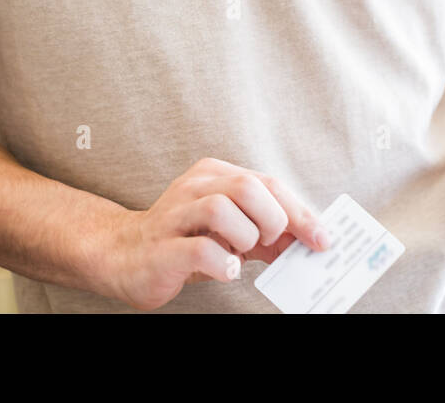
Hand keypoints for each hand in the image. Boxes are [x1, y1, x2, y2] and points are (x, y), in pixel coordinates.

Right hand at [102, 157, 329, 310]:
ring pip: (221, 209)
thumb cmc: (185, 241)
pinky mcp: (162, 247)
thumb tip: (308, 242)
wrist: (122, 256)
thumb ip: (266, 232)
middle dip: (272, 219)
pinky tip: (226, 269)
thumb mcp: (231, 231)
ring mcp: (175, 215)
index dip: (300, 212)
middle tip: (269, 242)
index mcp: (214, 175)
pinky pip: (200, 249)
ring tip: (241, 253)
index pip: (267, 183)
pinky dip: (223, 262)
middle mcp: (194, 187)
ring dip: (245, 237)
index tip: (323, 239)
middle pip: (247, 187)